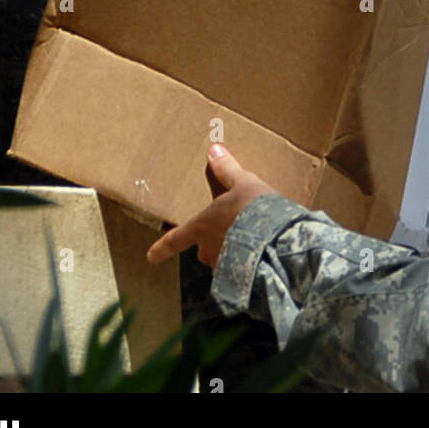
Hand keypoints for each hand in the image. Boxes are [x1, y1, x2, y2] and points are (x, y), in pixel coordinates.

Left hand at [147, 144, 275, 268]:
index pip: (175, 239)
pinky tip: (264, 255)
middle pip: (204, 248)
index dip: (162, 248)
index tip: (152, 256)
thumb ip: (227, 170)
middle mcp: (207, 249)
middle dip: (215, 242)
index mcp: (201, 226)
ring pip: (224, 259)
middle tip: (231, 233)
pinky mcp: (242, 277)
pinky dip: (248, 263)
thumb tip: (213, 150)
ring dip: (234, 252)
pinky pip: (240, 270)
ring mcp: (223, 266)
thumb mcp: (243, 183)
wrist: (276, 239)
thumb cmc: (254, 209)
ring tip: (254, 243)